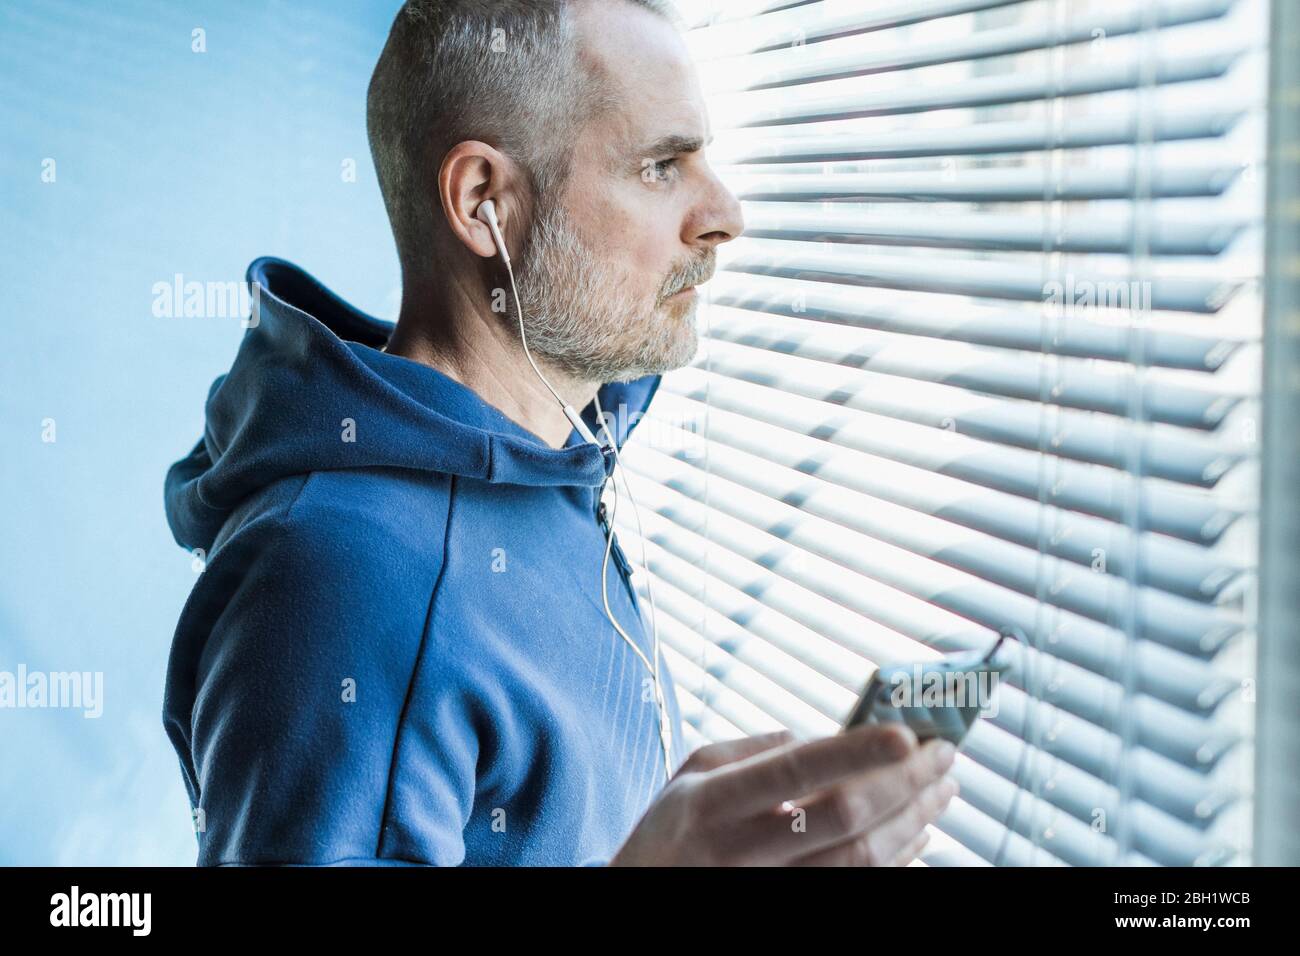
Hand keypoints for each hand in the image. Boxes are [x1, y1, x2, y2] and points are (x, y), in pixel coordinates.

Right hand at [608, 724, 958, 865]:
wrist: (643, 896)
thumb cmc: (673, 828)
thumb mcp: (691, 773)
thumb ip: (756, 750)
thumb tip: (824, 738)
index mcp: (714, 802)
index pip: (793, 772)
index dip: (852, 753)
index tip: (906, 733)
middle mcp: (742, 850)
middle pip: (843, 819)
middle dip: (905, 783)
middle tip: (944, 754)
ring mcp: (769, 887)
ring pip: (861, 860)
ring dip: (915, 819)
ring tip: (943, 787)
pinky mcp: (791, 906)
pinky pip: (858, 885)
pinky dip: (898, 857)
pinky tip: (918, 830)